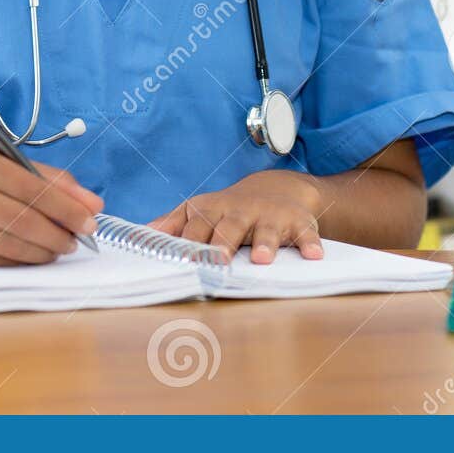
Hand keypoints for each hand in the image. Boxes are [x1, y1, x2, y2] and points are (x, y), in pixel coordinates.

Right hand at [0, 142, 102, 265]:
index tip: (90, 218)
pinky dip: (22, 260)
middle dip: (59, 231)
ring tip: (61, 247)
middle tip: (79, 238)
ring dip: (44, 250)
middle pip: (23, 217)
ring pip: (11, 242)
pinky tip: (35, 256)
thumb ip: (42, 178)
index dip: (65, 205)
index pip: (30, 185)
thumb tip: (91, 202)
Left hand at [147, 170, 324, 262]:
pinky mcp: (298, 222)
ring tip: (262, 258)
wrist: (276, 190)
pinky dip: (310, 243)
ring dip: (264, 243)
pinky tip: (314, 256)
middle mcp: (239, 212)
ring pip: (266, 230)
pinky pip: (306, 232)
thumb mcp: (200, 211)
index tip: (179, 260)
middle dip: (222, 244)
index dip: (187, 243)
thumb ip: (171, 224)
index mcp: (211, 211)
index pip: (195, 228)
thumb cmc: (229, 210)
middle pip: (228, 228)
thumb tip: (139, 235)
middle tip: (217, 262)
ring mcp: (269, 216)